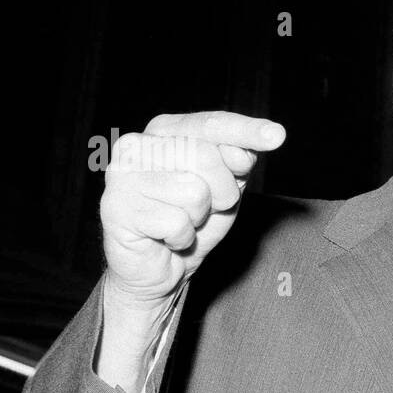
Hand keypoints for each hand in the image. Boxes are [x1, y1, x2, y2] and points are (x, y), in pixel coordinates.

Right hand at [100, 111, 284, 308]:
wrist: (158, 268)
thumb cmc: (192, 221)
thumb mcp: (226, 189)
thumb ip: (235, 164)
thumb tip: (243, 152)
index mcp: (164, 131)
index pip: (211, 124)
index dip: (246, 130)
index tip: (277, 135)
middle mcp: (137, 144)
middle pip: (206, 156)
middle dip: (222, 191)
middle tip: (206, 209)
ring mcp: (121, 175)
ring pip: (193, 191)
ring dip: (199, 217)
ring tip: (182, 222)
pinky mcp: (115, 207)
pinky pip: (176, 223)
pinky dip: (182, 238)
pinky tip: (165, 238)